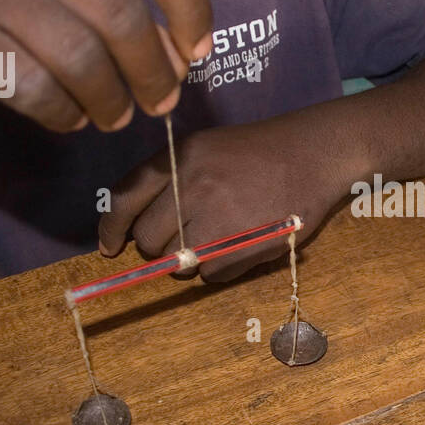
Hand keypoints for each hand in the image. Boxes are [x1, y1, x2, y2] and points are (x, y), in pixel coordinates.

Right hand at [0, 0, 211, 131]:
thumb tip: (182, 60)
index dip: (193, 9)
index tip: (198, 51)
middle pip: (125, 21)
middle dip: (154, 74)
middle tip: (161, 103)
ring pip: (84, 63)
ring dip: (111, 103)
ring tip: (114, 115)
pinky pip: (39, 90)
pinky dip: (65, 114)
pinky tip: (69, 115)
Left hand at [97, 119, 350, 280]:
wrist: (315, 154)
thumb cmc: (258, 152)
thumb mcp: (205, 148)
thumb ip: (169, 181)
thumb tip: (130, 229)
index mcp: (179, 158)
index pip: (125, 198)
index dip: (111, 228)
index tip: (109, 248)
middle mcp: (193, 186)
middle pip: (147, 240)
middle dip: (158, 249)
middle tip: (182, 241)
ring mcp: (217, 219)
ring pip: (176, 264)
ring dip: (189, 262)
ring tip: (216, 241)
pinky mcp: (242, 246)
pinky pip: (209, 276)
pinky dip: (218, 270)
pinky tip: (239, 246)